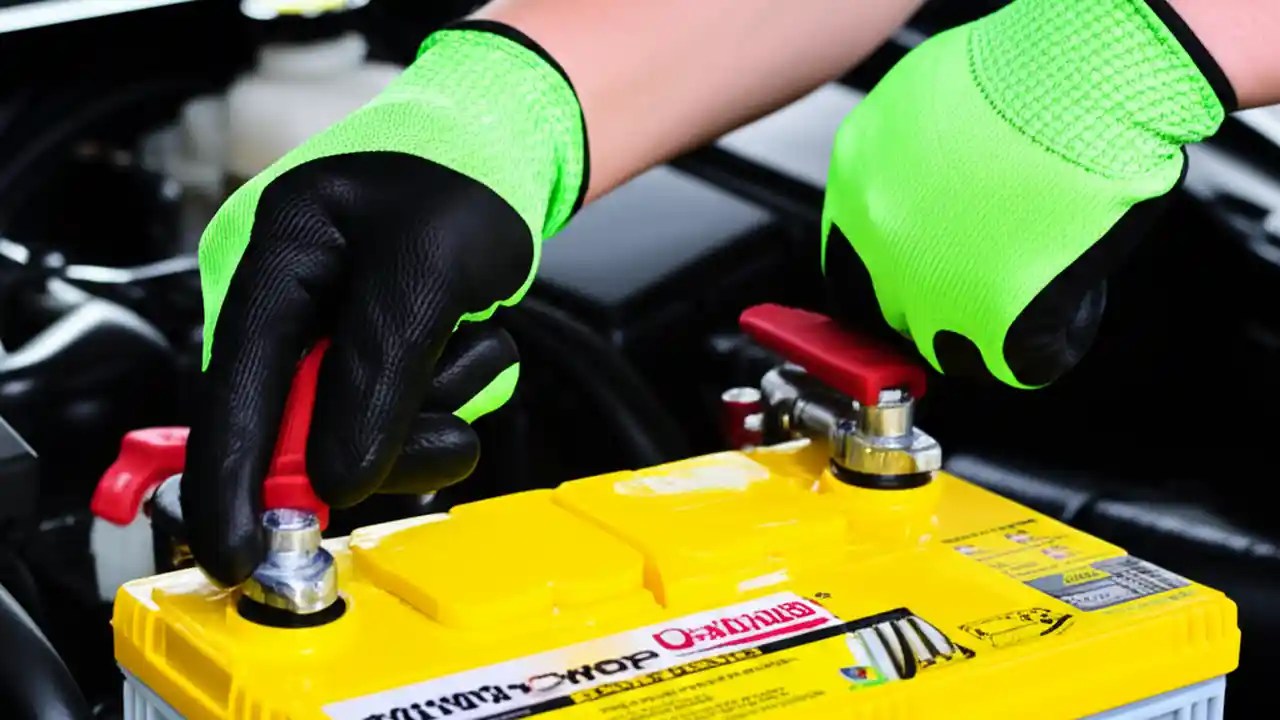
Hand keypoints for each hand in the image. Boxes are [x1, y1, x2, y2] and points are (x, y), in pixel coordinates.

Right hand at [181, 22, 586, 585]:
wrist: (500, 153)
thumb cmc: (459, 182)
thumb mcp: (426, 270)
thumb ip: (376, 374)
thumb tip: (334, 477)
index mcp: (271, 263)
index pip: (234, 396)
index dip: (230, 485)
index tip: (234, 556)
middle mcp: (289, 309)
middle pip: (305, 430)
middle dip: (387, 435)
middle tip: (447, 422)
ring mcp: (330, 336)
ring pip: (369, 431)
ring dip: (436, 404)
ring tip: (468, 336)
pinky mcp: (370, 354)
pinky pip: (407, 413)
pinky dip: (452, 392)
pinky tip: (468, 337)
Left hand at [821, 0, 1233, 387]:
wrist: (1084, 83)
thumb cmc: (1023, 72)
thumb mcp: (919, 102)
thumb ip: (902, 160)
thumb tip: (914, 188)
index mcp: (855, 187)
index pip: (849, 269)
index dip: (883, 283)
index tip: (903, 286)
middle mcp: (880, 243)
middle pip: (890, 313)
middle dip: (928, 309)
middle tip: (972, 290)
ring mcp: (932, 288)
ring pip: (946, 349)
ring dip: (981, 336)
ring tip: (1023, 298)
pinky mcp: (997, 320)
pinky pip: (1014, 365)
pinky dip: (1041, 349)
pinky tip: (1061, 314)